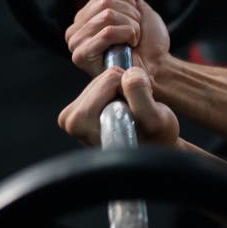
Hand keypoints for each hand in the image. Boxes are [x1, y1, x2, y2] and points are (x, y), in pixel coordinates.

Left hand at [58, 66, 178, 146]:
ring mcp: (72, 114)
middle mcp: (70, 119)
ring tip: (130, 114)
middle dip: (125, 89)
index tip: (137, 113)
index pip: (111, 81)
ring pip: (105, 78)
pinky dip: (118, 92)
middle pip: (106, 77)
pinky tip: (123, 112)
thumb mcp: (156, 119)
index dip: (132, 91)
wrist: (150, 154)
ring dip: (123, 92)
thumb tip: (127, 73)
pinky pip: (104, 83)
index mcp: (81, 122)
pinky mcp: (78, 108)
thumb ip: (139, 93)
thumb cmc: (153, 142)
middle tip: (135, 112)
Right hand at [65, 0, 169, 76]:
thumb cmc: (148, 44)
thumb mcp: (140, 10)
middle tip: (135, 32)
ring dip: (131, 26)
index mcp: (86, 17)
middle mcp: (77, 29)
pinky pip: (107, 33)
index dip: (128, 4)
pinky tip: (130, 46)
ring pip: (107, 16)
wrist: (157, 66)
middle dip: (131, 16)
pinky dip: (127, 35)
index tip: (135, 20)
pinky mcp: (81, 56)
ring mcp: (76, 43)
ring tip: (133, 40)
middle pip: (106, 3)